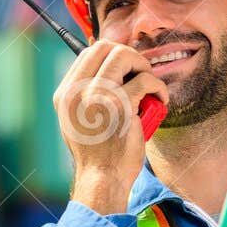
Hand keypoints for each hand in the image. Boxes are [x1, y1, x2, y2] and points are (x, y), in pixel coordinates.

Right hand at [52, 39, 166, 214]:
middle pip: (105, 47)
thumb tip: (108, 67)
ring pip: (125, 56)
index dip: (112, 56)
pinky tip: (160, 99)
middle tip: (140, 74)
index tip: (126, 71)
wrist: (102, 179)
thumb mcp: (78, 120)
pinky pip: (145, 80)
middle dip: (128, 56)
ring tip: (150, 85)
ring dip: (143, 66)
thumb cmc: (97, 153)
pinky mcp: (120, 104)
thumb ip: (85, 94)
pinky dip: (158, 87)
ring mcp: (97, 95)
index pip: (88, 53)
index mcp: (65, 94)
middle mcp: (77, 91)